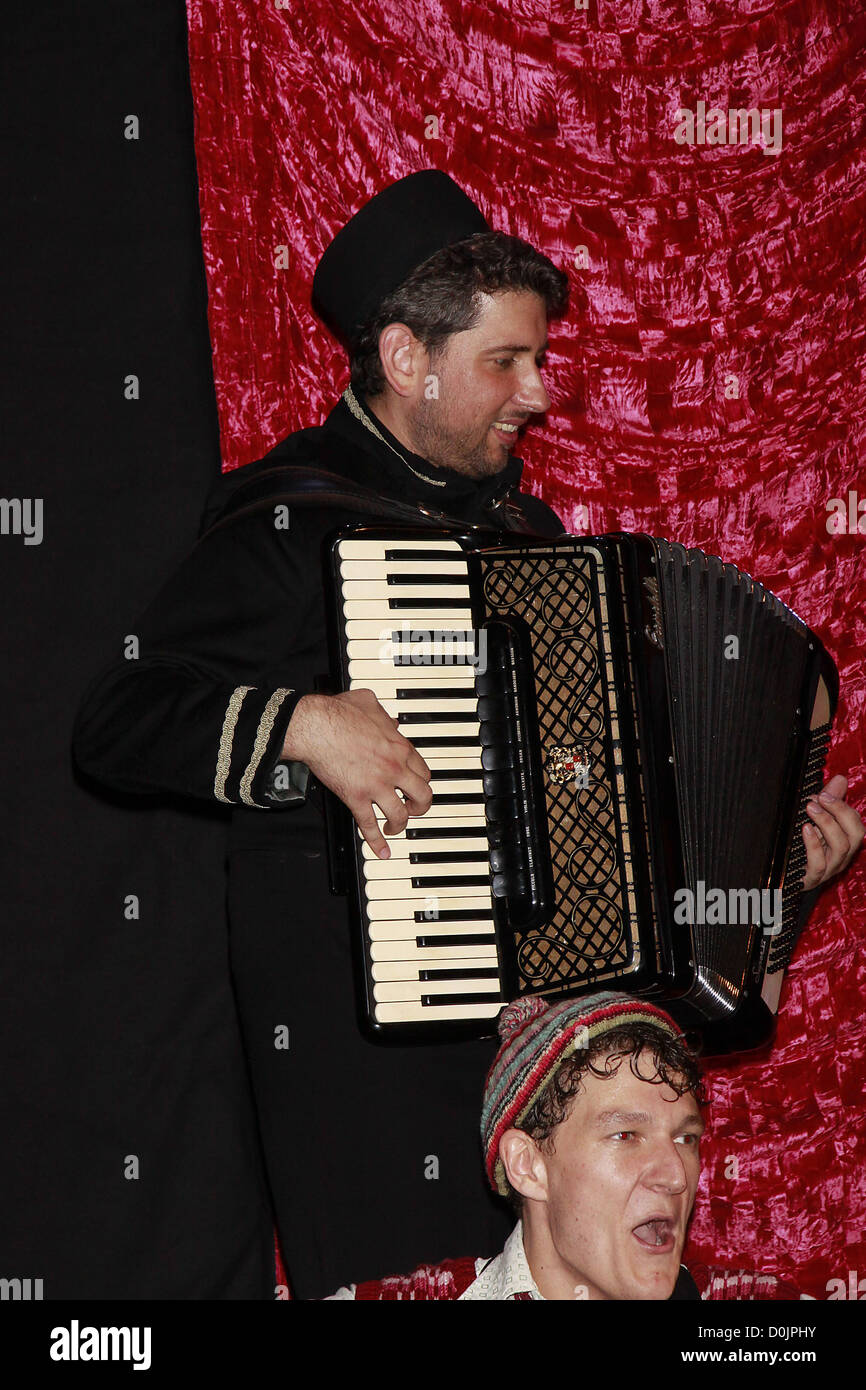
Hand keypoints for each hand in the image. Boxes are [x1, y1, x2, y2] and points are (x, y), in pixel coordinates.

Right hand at [281, 689, 432, 858]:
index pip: (423, 769)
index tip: (414, 784)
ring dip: (401, 824)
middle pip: (423, 794)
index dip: (420, 780)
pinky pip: (369, 825)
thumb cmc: (337, 713)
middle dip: (420, 805)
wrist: (315, 727)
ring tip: (394, 827)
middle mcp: (394, 768)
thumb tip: (388, 718)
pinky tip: (382, 851)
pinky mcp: (356, 797)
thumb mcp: (368, 702)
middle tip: (413, 808)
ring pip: (402, 814)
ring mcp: (377, 785)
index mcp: (399, 746)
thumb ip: (382, 713)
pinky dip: (377, 842)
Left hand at [802, 773, 863, 890]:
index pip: (856, 823)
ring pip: (841, 848)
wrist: (778, 877)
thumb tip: (840, 778)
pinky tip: (805, 830)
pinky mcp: (812, 879)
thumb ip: (828, 800)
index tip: (823, 793)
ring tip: (810, 808)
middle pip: (857, 834)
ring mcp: (829, 869)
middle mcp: (841, 857)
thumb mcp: (814, 821)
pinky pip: (819, 864)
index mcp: (844, 842)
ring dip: (827, 823)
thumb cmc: (799, 846)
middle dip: (840, 811)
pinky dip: (814, 845)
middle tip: (819, 797)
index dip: (842, 806)